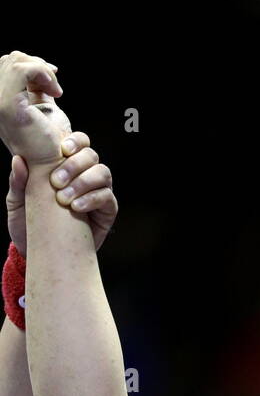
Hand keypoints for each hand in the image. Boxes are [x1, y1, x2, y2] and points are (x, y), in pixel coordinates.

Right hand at [0, 50, 69, 165]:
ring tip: (56, 92)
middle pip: (10, 59)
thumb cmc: (49, 142)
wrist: (51, 165)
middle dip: (37, 66)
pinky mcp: (7, 105)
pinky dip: (43, 74)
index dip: (31, 64)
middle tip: (54, 87)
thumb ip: (36, 89)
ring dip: (43, 72)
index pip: (7, 64)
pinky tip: (55, 93)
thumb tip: (42, 70)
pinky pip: (22, 70)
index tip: (51, 78)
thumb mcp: (41, 107)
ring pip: (16, 61)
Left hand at [7, 131, 116, 256]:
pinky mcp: (106, 212)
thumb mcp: (17, 203)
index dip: (74, 141)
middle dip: (75, 165)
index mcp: (65, 166)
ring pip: (102, 173)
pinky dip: (93, 199)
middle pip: (91, 156)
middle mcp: (84, 176)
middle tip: (56, 181)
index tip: (61, 150)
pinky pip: (107, 197)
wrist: (38, 254)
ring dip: (84, 181)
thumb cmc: (28, 225)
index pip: (78, 144)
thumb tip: (18, 160)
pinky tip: (76, 208)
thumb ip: (18, 182)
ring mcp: (98, 193)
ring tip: (64, 198)